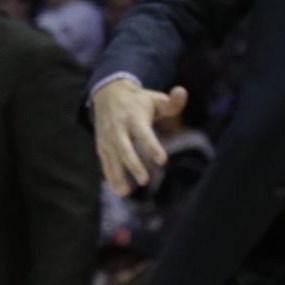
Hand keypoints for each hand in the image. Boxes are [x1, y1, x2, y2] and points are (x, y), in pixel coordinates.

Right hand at [92, 78, 187, 195]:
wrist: (108, 95)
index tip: (163, 160)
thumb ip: (172, 102)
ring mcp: (108, 138)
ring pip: (112, 158)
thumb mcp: (155, 98)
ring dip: (117, 175)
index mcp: (133, 117)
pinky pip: (105, 162)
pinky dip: (110, 176)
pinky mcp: (102, 145)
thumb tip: (182, 91)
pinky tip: (120, 191)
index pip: (143, 133)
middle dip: (133, 165)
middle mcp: (118, 128)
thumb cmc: (140, 101)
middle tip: (145, 181)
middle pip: (124, 148)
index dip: (152, 146)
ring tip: (126, 193)